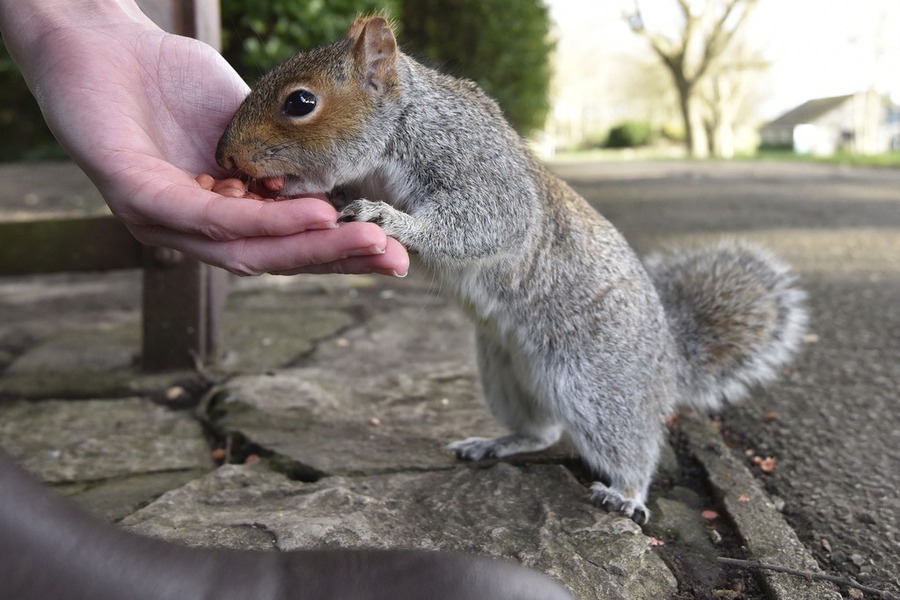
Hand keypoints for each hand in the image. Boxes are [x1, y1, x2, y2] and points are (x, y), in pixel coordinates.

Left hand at [0, 1, 408, 276]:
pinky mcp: (136, 196)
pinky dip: (264, 221)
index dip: (338, 249)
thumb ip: (281, 164)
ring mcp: (160, 220)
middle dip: (337, 259)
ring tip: (368, 239)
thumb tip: (334, 192)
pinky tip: (313, 214)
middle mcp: (190, 229)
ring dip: (312, 247)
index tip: (393, 247)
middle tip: (394, 259)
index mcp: (217, 215)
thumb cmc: (170, 80)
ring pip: (245, 250)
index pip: (283, 244)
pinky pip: (209, 219)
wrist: (103, 38)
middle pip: (271, 259)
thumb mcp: (246, 127)